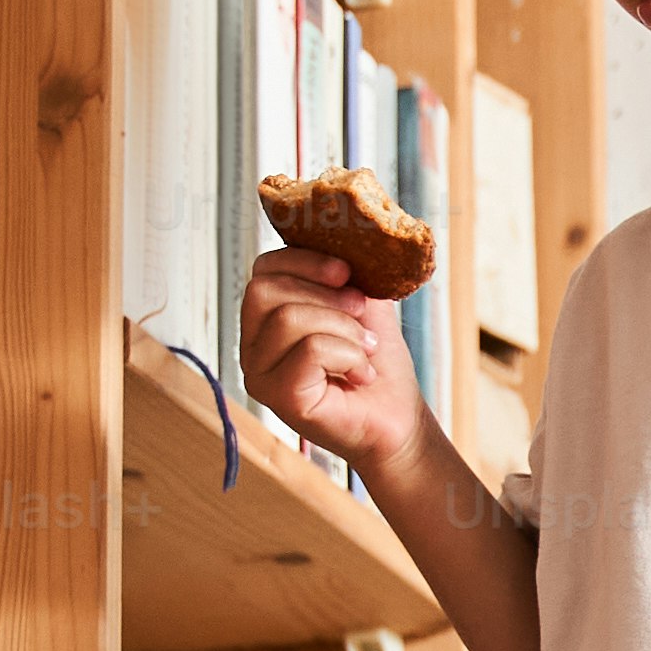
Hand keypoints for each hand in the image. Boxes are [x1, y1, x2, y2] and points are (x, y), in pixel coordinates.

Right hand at [242, 247, 422, 477]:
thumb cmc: (378, 364)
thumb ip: (344, 272)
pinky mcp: (279, 399)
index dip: (304, 260)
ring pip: (288, 319)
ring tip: (366, 349)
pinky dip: (348, 355)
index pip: (262, 270)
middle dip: (323, 294)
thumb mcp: (362, 304)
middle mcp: (252, 348)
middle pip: (264, 290)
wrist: (399, 419)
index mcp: (265, 320)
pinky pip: (309, 351)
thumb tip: (343, 230)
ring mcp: (260, 376)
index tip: (346, 271)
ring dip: (343, 328)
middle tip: (361, 312)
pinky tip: (362, 374)